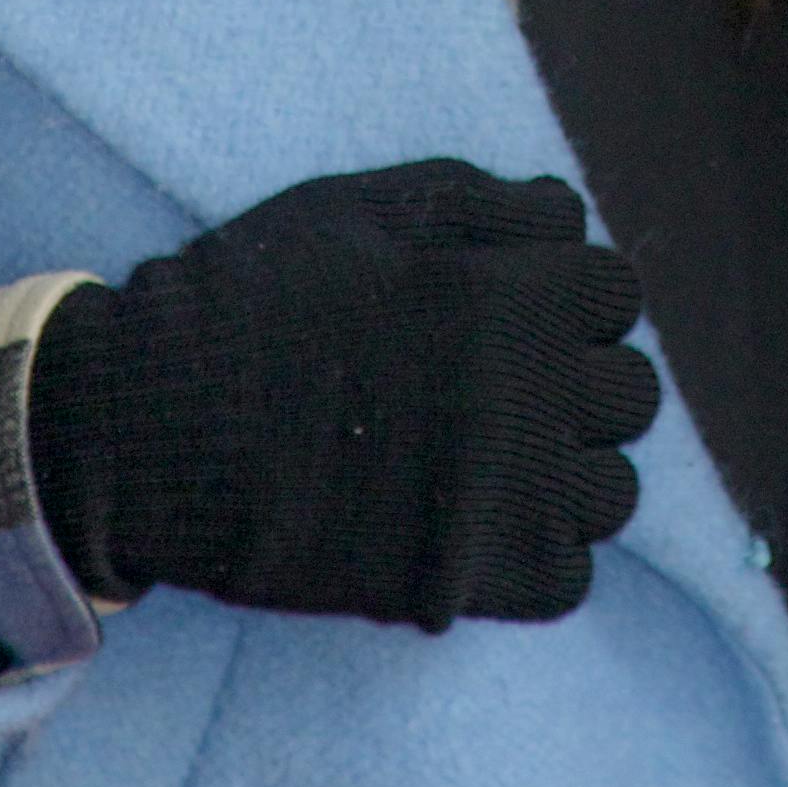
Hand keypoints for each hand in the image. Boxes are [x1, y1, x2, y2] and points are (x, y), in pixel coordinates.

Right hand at [27, 159, 660, 629]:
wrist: (158, 429)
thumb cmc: (256, 299)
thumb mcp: (364, 207)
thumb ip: (487, 203)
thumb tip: (571, 219)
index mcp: (507, 297)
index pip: (614, 293)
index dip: (565, 296)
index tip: (514, 311)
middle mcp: (525, 396)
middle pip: (629, 393)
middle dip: (576, 382)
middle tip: (500, 390)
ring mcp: (503, 498)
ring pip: (613, 491)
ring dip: (569, 473)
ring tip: (495, 461)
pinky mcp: (470, 583)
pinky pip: (570, 575)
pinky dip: (537, 555)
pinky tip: (475, 522)